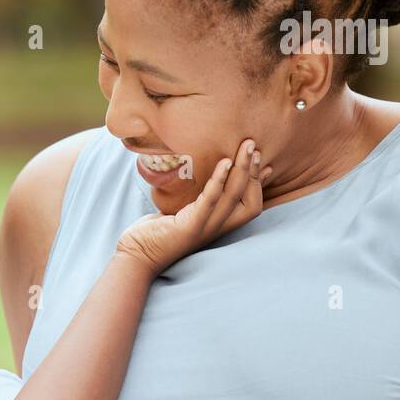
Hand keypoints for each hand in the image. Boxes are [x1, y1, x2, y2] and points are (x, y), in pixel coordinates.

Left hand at [116, 138, 271, 275]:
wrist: (137, 255)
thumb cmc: (158, 232)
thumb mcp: (185, 212)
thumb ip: (199, 200)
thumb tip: (204, 177)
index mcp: (219, 225)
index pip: (252, 204)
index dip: (259, 182)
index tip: (262, 160)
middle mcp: (218, 228)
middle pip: (248, 198)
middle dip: (252, 169)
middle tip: (252, 144)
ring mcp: (206, 228)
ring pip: (233, 196)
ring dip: (242, 169)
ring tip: (246, 147)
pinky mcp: (190, 227)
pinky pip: (210, 201)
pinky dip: (219, 181)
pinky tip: (224, 163)